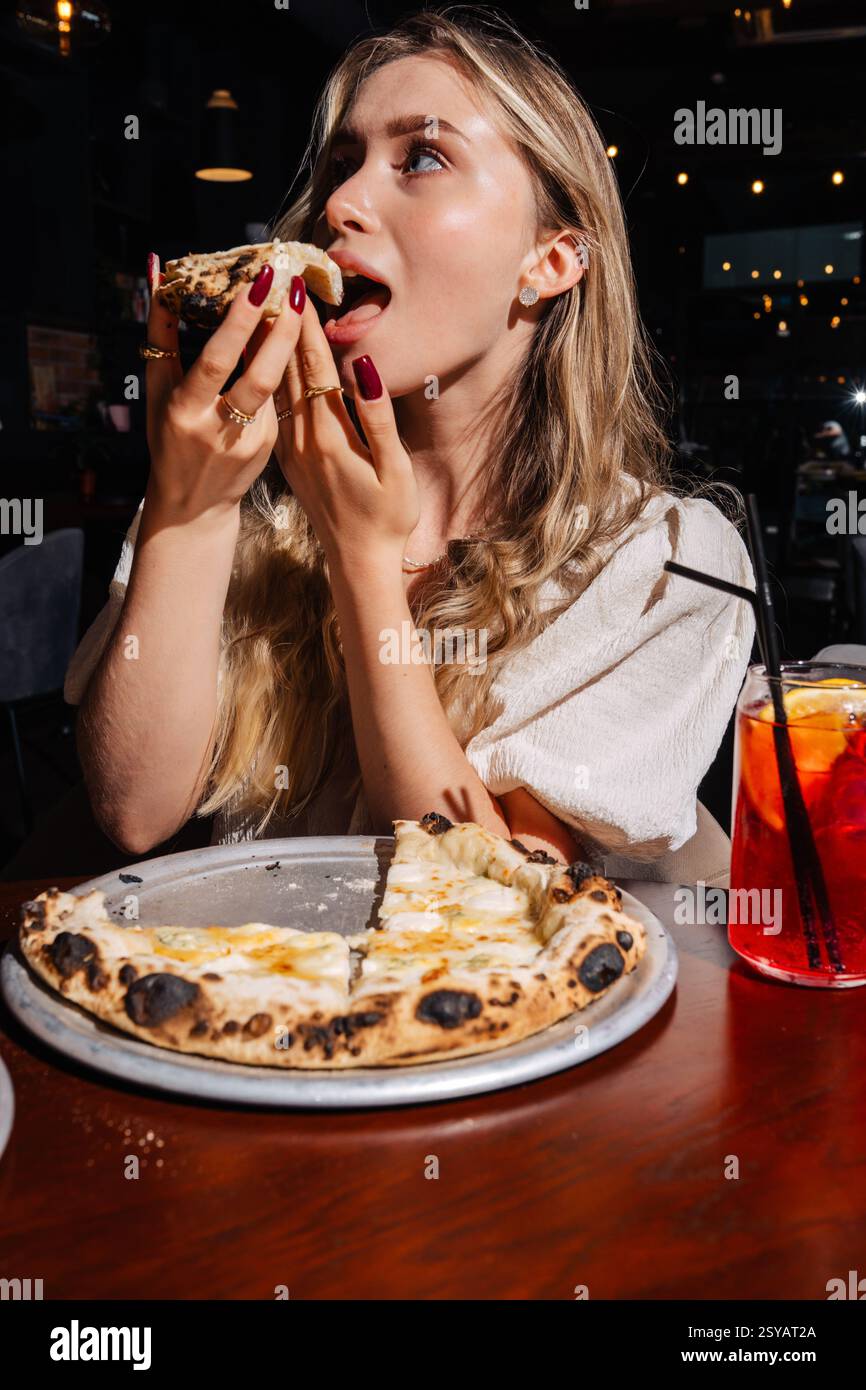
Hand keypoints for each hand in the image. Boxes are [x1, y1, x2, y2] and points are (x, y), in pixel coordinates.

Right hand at [143, 257, 306, 520]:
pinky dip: (281, 363)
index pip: (216, 362)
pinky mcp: (269, 446)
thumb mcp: (157, 389)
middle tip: (292, 287)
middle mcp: (218, 429)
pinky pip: (277, 396)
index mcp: (185, 412)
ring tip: (293, 302)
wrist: (193, 504)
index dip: (238, 325)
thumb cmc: (169, 436)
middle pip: (260, 376)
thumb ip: (160, 330)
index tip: (257, 285)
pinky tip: (286, 335)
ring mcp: (250, 441)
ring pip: (274, 384)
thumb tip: (158, 270)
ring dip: (286, 341)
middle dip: (280, 329)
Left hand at [272, 297, 418, 571]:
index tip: (298, 283)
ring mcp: (292, 449)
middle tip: (272, 277)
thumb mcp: (394, 468)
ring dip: (268, 344)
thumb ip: (377, 416)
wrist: (358, 562)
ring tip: (260, 304)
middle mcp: (303, 438)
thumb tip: (362, 366)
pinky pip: (273, 406)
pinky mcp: (289, 459)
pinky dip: (268, 375)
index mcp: (330, 435)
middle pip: (286, 368)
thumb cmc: (388, 517)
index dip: (305, 323)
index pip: (313, 366)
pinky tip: (263, 355)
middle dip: (280, 321)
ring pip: (274, 385)